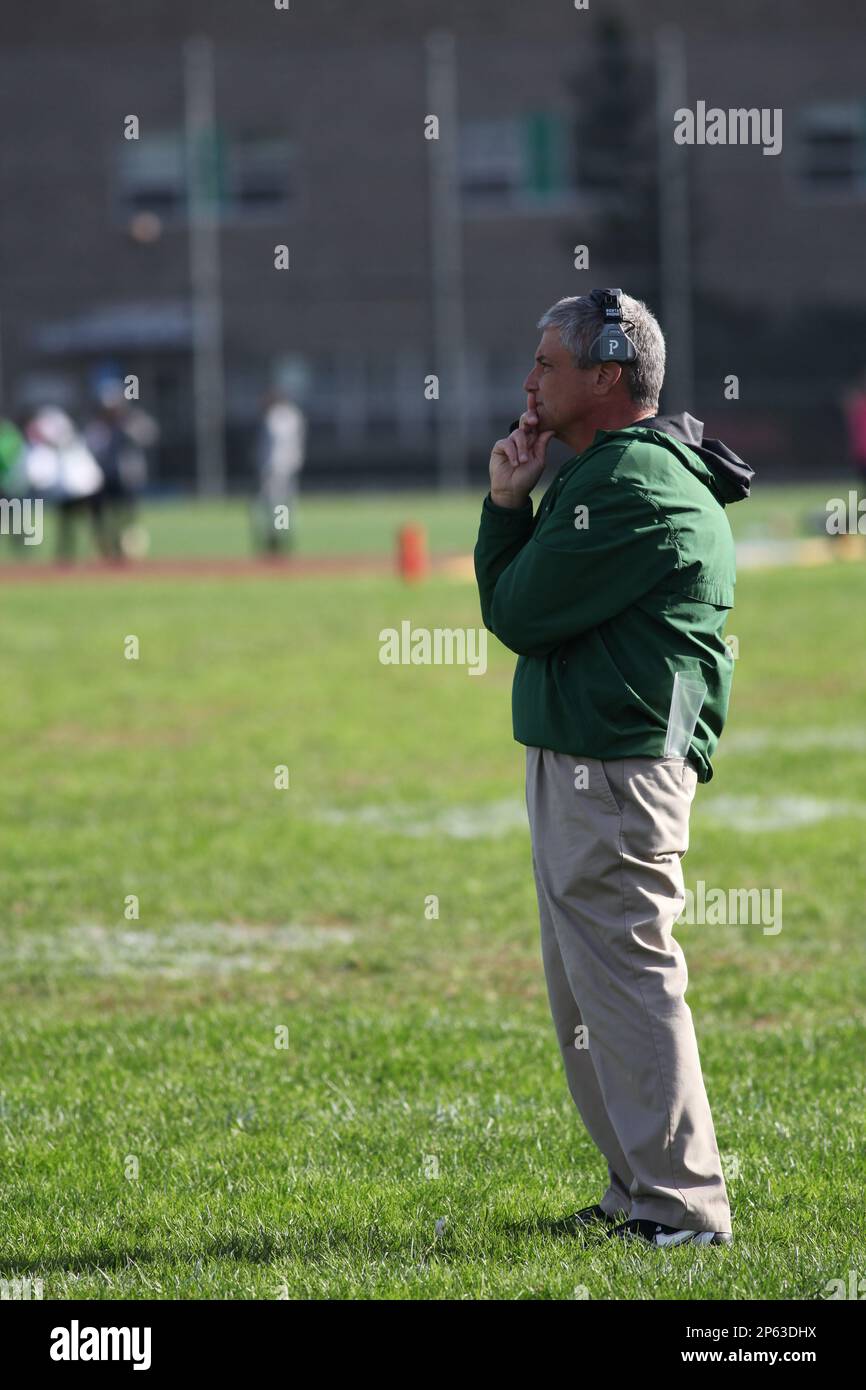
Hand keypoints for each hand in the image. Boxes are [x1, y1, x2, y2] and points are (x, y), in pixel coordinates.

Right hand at [489, 391, 553, 507]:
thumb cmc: (527, 478)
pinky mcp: (500, 447)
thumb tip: (550, 429)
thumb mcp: (539, 461)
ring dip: (522, 448)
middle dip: (529, 417)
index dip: (534, 410)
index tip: (534, 397)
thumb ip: (542, 445)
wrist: (512, 491)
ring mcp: (510, 442)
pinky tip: (515, 463)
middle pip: (525, 421)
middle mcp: (522, 439)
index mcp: (533, 441)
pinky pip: (507, 443)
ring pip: (518, 434)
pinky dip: (513, 453)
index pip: (536, 423)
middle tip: (534, 420)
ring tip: (523, 461)